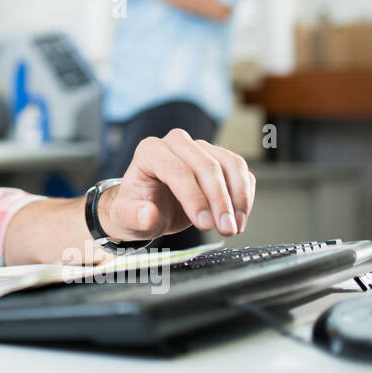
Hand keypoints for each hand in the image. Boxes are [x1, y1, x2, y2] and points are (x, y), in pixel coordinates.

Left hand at [98, 129, 255, 245]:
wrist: (149, 207)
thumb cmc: (136, 209)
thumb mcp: (127, 218)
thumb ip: (133, 217)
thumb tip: (148, 214)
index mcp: (149, 152)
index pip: (177, 170)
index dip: (194, 198)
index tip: (204, 224)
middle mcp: (175, 143)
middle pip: (207, 166)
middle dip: (220, 201)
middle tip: (225, 229)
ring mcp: (199, 147)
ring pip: (230, 164)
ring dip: (238, 198)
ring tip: (234, 226)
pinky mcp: (218, 157)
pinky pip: (240, 170)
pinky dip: (245, 195)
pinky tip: (238, 218)